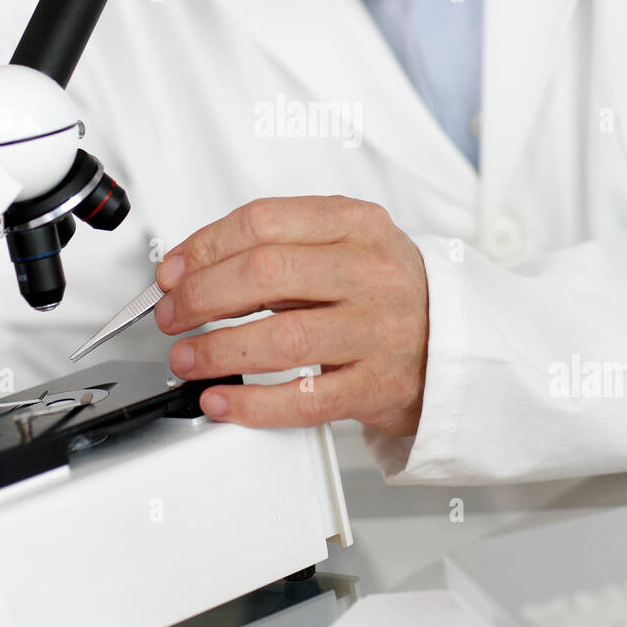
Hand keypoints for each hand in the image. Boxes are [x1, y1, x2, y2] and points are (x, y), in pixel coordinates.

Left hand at [154, 195, 427, 435]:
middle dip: (201, 296)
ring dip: (217, 351)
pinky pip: (303, 399)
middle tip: (173, 315)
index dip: (204, 246)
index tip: (173, 271)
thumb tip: (190, 270)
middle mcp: (371, 272)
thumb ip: (279, 248)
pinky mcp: (378, 386)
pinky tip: (220, 401)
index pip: (264, 221)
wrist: (453, 342)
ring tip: (186, 358)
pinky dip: (250, 404)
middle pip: (266, 274)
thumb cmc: (385, 292)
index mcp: (358, 224)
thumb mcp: (346, 245)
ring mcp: (378, 331)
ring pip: (282, 338)